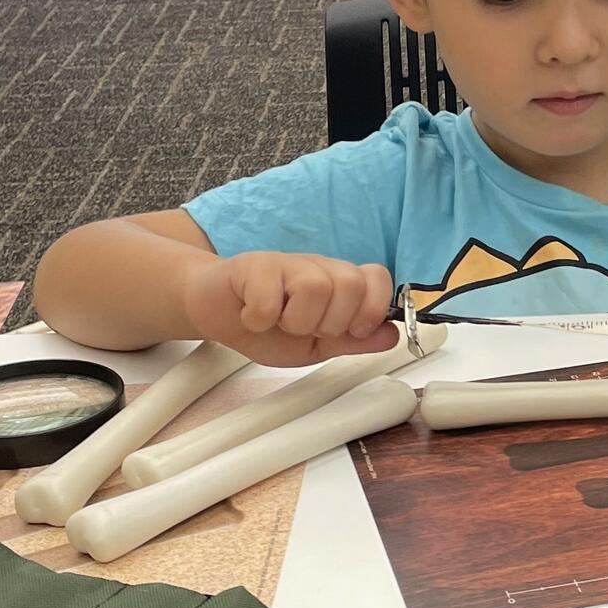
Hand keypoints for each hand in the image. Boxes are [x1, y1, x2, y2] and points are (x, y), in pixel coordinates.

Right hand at [183, 252, 399, 366]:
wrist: (216, 313)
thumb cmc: (267, 327)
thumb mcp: (318, 345)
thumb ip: (353, 341)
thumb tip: (391, 335)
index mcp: (338, 284)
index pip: (377, 278)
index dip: (372, 308)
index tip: (352, 331)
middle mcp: (317, 267)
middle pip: (350, 284)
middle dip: (330, 322)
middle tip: (305, 328)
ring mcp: (285, 262)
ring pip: (315, 288)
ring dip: (296, 321)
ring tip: (279, 322)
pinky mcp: (252, 266)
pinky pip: (270, 298)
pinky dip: (261, 319)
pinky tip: (254, 318)